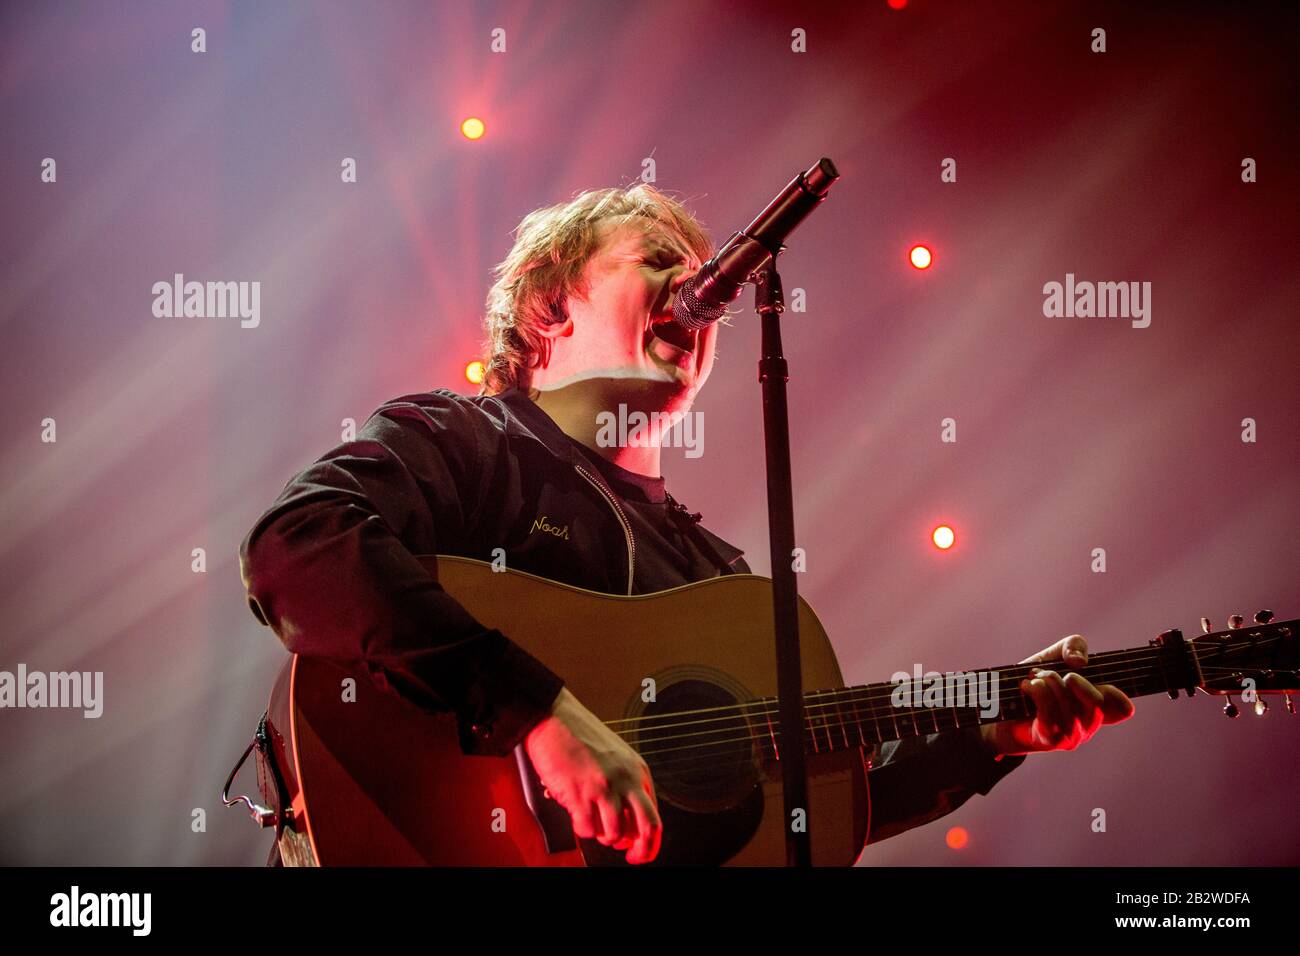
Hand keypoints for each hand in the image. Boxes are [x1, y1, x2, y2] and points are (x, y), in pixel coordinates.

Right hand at [524, 687, 662, 863]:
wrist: (553, 717)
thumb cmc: (579, 735)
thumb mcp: (616, 756)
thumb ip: (625, 785)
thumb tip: (626, 821)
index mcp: (637, 770)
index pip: (655, 816)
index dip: (650, 842)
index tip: (640, 851)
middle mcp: (625, 779)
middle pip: (647, 828)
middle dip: (641, 850)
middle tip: (631, 856)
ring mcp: (604, 788)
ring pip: (614, 834)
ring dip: (603, 836)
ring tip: (593, 824)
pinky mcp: (580, 793)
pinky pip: (587, 829)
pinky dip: (582, 828)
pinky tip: (577, 815)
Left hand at [980, 634, 1134, 756]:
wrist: (998, 707)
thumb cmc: (1032, 682)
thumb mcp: (1053, 657)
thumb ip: (1073, 646)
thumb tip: (1080, 661)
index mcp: (1094, 706)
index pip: (1122, 709)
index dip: (1118, 695)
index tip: (1100, 680)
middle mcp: (1087, 725)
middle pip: (1097, 702)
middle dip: (1073, 680)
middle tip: (1048, 673)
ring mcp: (1071, 736)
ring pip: (1070, 704)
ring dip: (1048, 682)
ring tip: (1033, 678)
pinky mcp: (1050, 739)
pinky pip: (1050, 711)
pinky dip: (1037, 690)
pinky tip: (1027, 686)